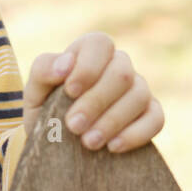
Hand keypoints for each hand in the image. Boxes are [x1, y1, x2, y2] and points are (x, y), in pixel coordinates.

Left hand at [22, 32, 164, 151]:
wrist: (56, 146)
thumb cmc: (45, 112)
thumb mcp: (35, 92)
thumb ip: (43, 71)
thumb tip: (65, 65)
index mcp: (90, 53)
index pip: (99, 43)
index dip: (88, 66)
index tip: (70, 91)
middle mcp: (118, 66)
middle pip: (121, 73)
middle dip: (97, 101)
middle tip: (73, 126)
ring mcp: (138, 90)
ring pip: (139, 95)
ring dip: (112, 120)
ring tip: (88, 142)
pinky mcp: (150, 115)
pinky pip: (156, 118)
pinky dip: (136, 133)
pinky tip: (113, 147)